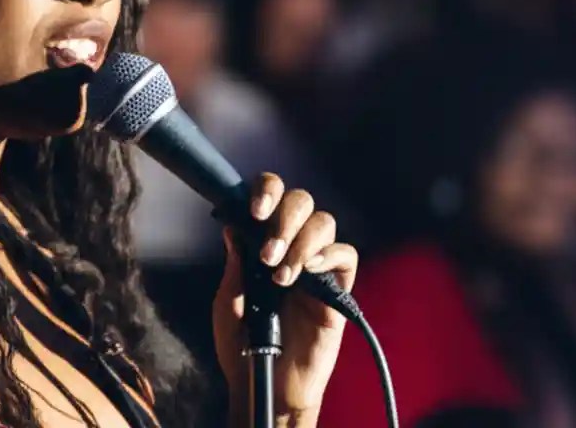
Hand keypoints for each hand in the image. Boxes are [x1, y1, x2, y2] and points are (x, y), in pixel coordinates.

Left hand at [212, 174, 357, 427]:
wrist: (266, 383)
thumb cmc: (243, 344)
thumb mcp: (229, 303)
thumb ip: (235, 266)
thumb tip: (233, 227)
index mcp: (262, 241)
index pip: (271, 197)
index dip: (266, 191)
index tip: (255, 210)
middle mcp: (292, 244)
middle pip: (302, 201)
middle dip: (284, 218)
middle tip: (268, 253)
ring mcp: (316, 264)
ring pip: (324, 222)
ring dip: (301, 242)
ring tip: (282, 277)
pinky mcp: (338, 287)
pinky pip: (346, 254)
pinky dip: (328, 255)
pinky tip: (308, 272)